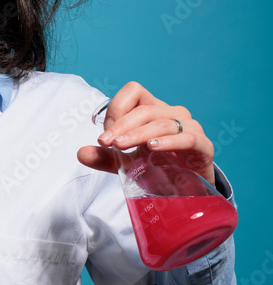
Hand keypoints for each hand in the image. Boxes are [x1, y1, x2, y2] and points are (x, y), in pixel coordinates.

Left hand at [77, 81, 215, 185]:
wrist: (188, 192)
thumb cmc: (158, 170)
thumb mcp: (127, 163)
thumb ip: (105, 157)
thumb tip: (81, 153)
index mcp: (153, 110)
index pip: (133, 92)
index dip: (116, 108)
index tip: (105, 134)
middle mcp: (172, 114)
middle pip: (145, 109)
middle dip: (121, 125)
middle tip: (106, 143)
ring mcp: (190, 128)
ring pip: (162, 123)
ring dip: (138, 134)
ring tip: (121, 146)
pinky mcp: (203, 147)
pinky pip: (188, 138)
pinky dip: (170, 142)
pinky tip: (153, 148)